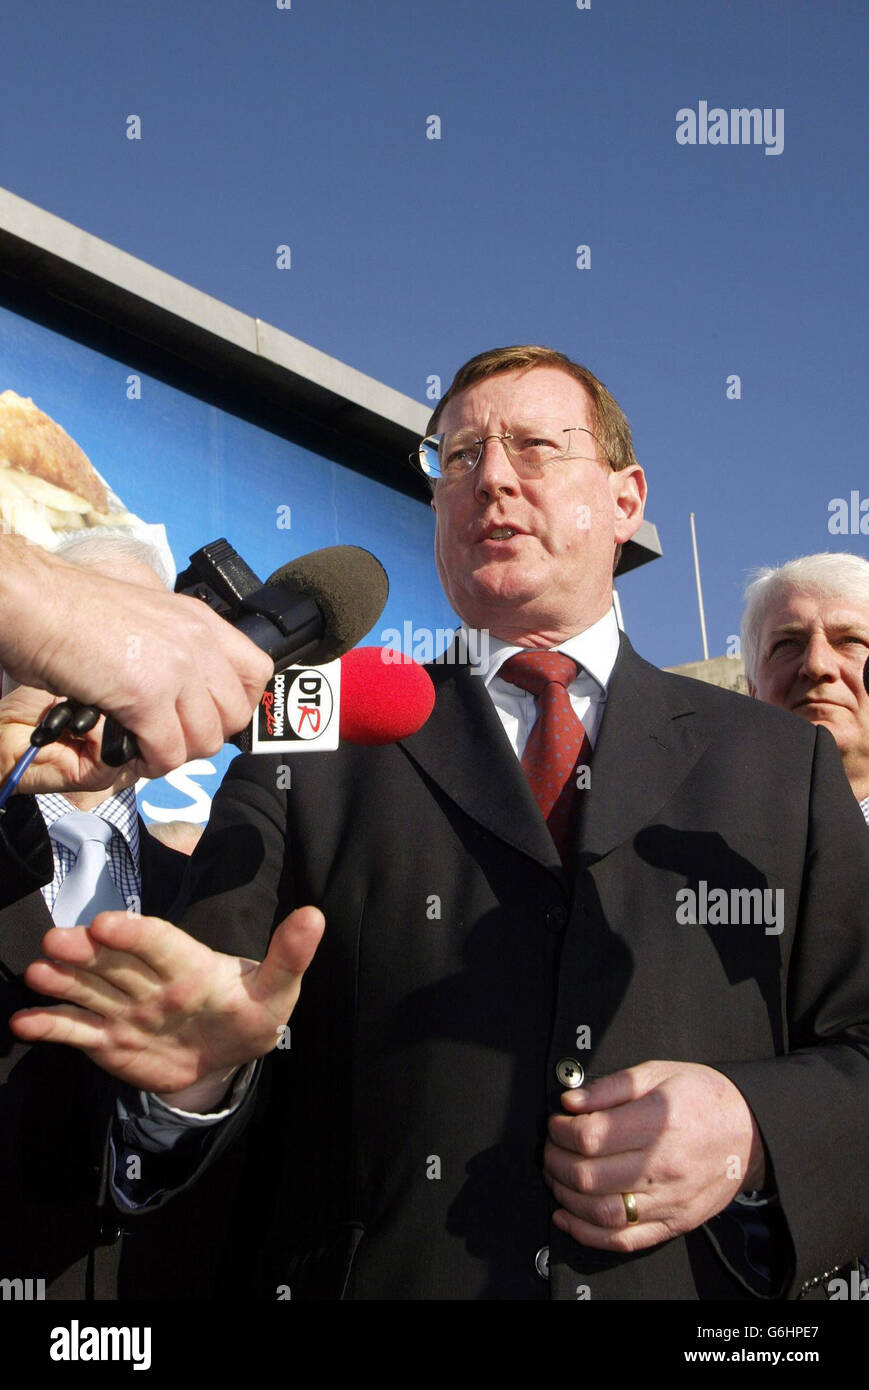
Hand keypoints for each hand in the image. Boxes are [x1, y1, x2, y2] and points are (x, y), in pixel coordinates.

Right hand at [0, 538, 272, 776]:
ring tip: (145, 745)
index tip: (209, 715)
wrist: (35, 602)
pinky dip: (150, 762)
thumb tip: (188, 689)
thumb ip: (176, 646)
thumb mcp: (147, 617)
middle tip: (169, 737)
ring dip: (175, 754)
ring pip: (205, 740)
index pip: (257, 672)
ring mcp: (175, 668)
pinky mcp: (146, 695)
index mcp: (200, 621)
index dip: (237, 704)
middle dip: (202, 737)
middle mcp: (197, 642)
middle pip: (234, 716)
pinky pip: (168, 752)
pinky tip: (128, 749)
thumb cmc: (73, 610)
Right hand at [9, 907, 324, 1100]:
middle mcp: (150, 980)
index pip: (158, 941)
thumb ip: (289, 956)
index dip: (135, 933)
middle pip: (114, 962)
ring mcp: (125, 1008)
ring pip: (89, 990)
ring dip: (62, 982)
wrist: (227, 1053)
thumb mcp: (277, 990)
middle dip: (85, 952)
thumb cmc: (251, 1011)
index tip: (108, 924)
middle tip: (56, 941)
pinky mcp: (108, 1039)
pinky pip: (76, 1031)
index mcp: (188, 963)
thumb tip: (316, 915)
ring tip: (37, 972)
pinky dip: (50, 1027)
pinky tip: (22, 1024)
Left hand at [543, 1060, 765, 1251]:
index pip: (590, 1136)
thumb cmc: (704, 1097)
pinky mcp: (674, 1223)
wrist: (750, 1131)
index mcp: (658, 1122)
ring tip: (556, 1177)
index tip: (556, 1123)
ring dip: (565, 1197)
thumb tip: (571, 1101)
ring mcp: (669, 1200)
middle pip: (588, 1176)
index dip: (560, 1131)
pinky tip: (568, 1217)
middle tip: (550, 1148)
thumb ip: (612, 1086)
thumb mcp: (659, 1072)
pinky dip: (587, 1234)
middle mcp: (663, 1165)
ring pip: (600, 1212)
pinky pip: (624, 1240)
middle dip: (554, 1161)